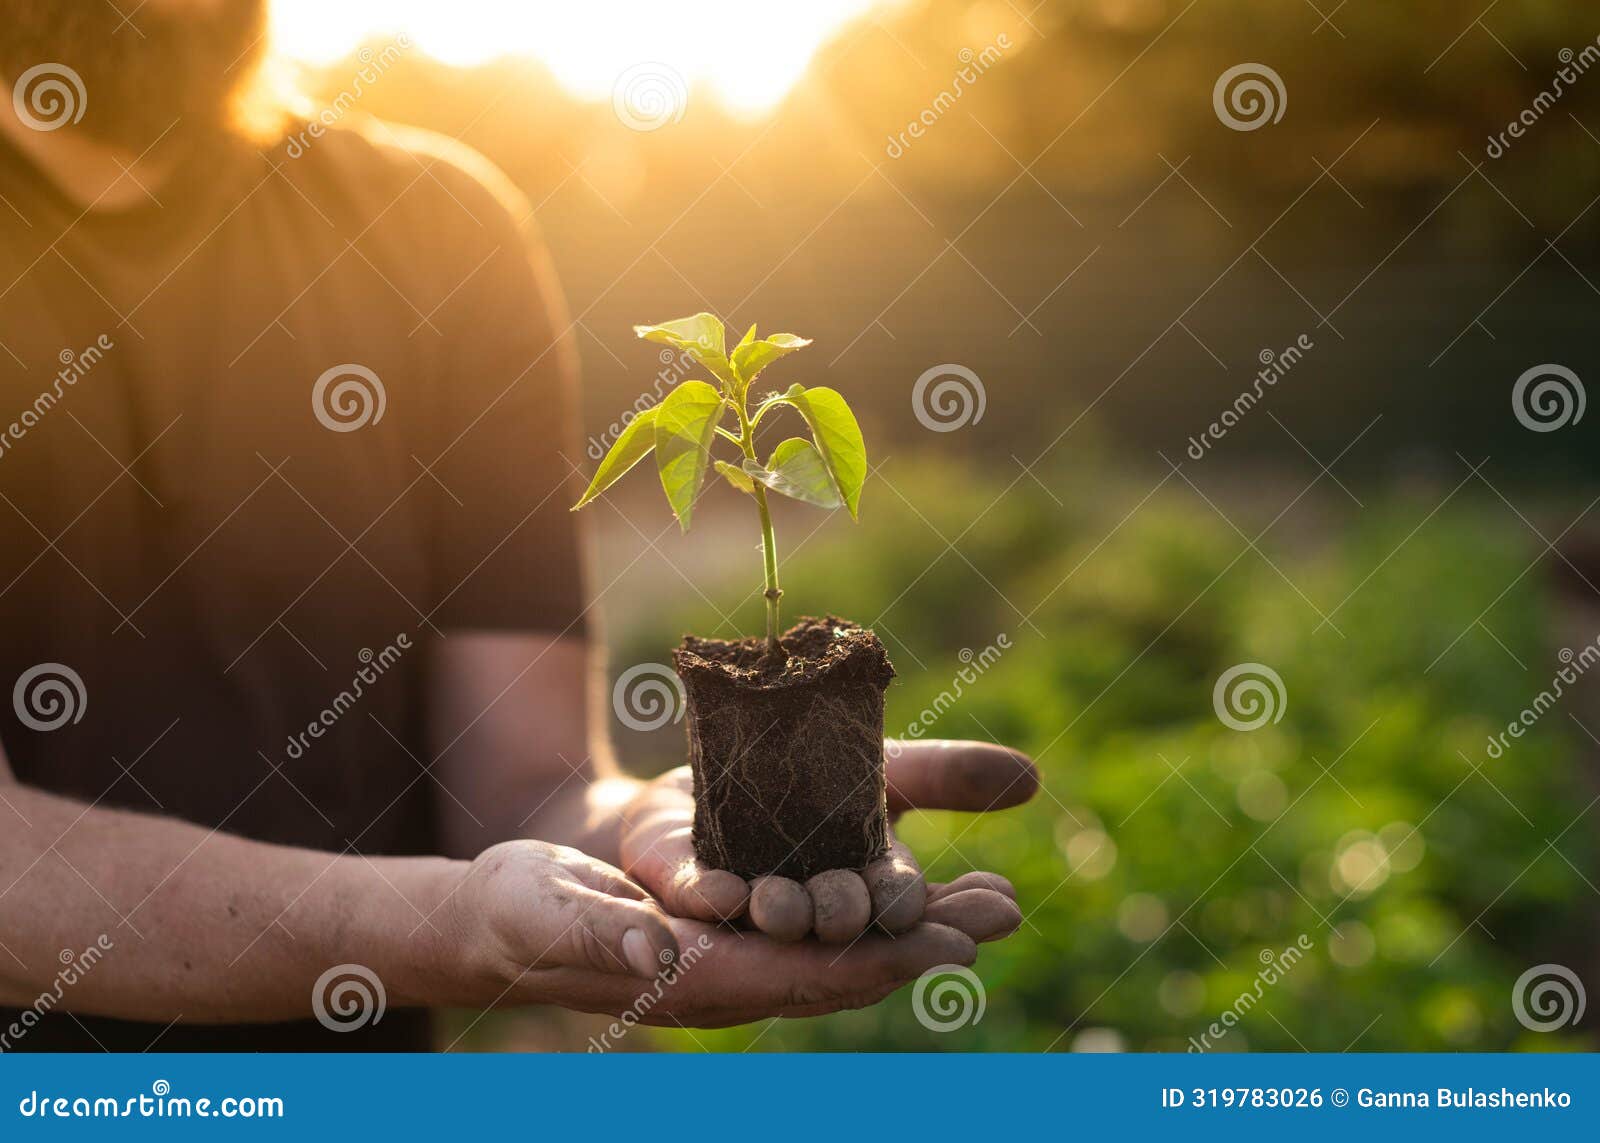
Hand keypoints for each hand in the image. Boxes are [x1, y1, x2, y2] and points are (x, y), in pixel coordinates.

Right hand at [434, 838, 980, 1027]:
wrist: (496, 921)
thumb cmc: (515, 915)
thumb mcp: (548, 915)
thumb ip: (602, 938)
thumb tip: (661, 959)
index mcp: (692, 979)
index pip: (802, 977)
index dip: (877, 959)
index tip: (948, 942)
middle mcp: (728, 976)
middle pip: (846, 967)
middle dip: (923, 943)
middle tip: (1005, 910)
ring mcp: (735, 957)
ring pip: (844, 949)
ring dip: (915, 927)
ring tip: (989, 899)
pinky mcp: (732, 931)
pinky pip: (818, 928)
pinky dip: (875, 910)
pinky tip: (917, 887)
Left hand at [617, 739, 1036, 943]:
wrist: (706, 765)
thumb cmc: (806, 783)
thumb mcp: (878, 768)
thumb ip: (942, 775)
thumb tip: (1033, 779)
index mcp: (865, 887)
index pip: (914, 909)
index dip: (958, 914)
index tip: (1005, 905)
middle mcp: (812, 910)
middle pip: (851, 930)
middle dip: (876, 924)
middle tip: (902, 907)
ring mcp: (746, 906)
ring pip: (774, 926)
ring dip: (791, 916)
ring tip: (797, 905)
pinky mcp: (680, 885)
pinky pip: (693, 899)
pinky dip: (710, 898)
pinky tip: (722, 898)